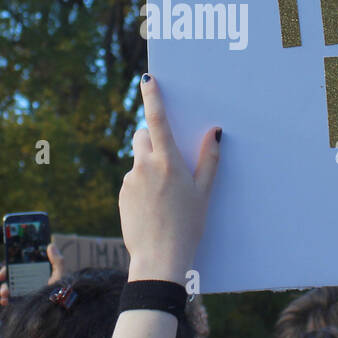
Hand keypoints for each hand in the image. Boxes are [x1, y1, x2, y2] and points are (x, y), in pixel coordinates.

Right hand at [0, 242, 64, 306]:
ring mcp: (26, 293)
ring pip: (10, 288)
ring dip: (4, 289)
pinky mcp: (24, 304)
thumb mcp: (61, 275)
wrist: (62, 312)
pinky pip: (12, 301)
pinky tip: (5, 301)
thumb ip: (58, 261)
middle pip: (13, 276)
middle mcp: (31, 282)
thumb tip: (50, 245)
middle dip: (4, 275)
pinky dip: (6, 301)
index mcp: (38, 273)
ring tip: (4, 293)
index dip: (12, 263)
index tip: (6, 263)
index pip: (23, 265)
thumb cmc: (64, 293)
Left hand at [120, 74, 220, 283]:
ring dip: (148, 166)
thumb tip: (214, 133)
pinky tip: (154, 207)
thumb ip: (208, 160)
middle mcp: (145, 166)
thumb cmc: (187, 226)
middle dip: (153, 140)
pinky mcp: (122, 194)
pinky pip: (133, 180)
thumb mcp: (203, 193)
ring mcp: (130, 180)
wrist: (159, 259)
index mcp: (168, 162)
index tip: (148, 79)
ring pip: (138, 161)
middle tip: (169, 160)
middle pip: (143, 137)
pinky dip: (142, 185)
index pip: (158, 120)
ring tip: (165, 196)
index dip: (153, 97)